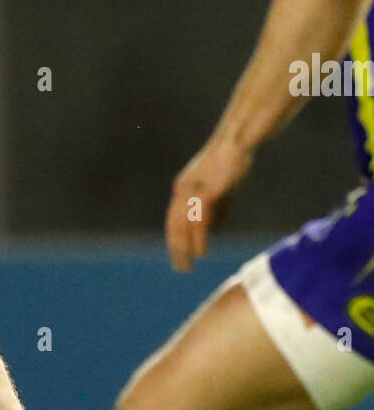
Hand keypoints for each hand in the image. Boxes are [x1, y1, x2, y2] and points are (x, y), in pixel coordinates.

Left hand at [165, 137, 252, 271]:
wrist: (237, 142)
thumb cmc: (232, 162)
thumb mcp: (220, 188)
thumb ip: (216, 209)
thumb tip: (213, 229)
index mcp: (182, 189)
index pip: (173, 220)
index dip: (175, 239)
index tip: (178, 256)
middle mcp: (182, 191)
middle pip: (174, 226)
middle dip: (176, 249)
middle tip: (180, 268)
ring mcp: (192, 192)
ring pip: (183, 227)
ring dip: (184, 249)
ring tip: (187, 266)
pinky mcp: (205, 193)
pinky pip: (198, 222)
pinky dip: (198, 239)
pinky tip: (201, 253)